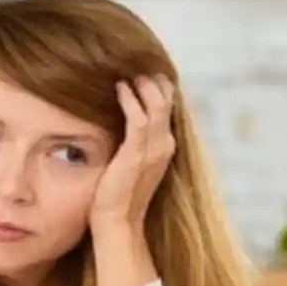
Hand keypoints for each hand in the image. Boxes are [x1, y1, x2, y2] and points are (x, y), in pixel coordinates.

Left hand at [89, 74, 176, 234]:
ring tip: (129, 72)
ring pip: (157, 106)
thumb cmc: (119, 193)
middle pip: (167, 101)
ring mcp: (153, 150)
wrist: (118, 221)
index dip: (159, 86)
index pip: (169, 107)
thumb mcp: (133, 161)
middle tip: (136, 64)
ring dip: (143, 86)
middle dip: (153, 80)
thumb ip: (134, 140)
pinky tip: (119, 88)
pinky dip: (130, 100)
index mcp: (165, 146)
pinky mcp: (136, 154)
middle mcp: (164, 146)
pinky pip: (138, 119)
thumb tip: (123, 119)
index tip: (144, 70)